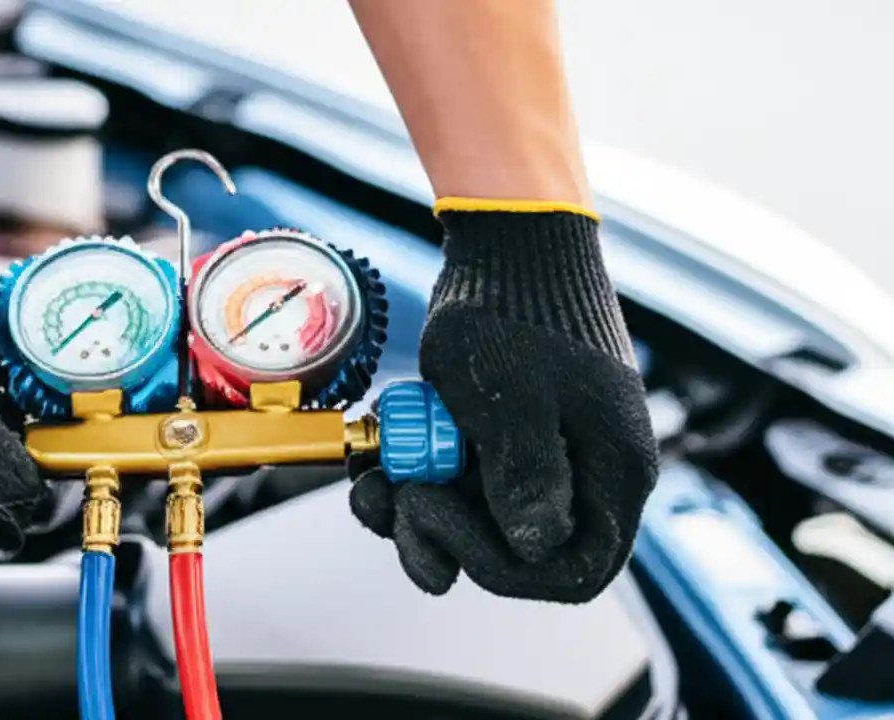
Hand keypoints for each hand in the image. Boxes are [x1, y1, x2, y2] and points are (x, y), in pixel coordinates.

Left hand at [349, 209, 656, 602]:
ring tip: (373, 480)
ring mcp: (547, 455)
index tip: (439, 520)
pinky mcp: (508, 438)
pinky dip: (418, 476)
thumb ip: (526, 476)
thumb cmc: (517, 306)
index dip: (501, 568)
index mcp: (614, 470)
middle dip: (442, 537)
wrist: (509, 237)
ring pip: (479, 520)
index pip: (572, 568)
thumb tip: (535, 550)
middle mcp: (586, 473)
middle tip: (396, 499)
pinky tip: (380, 457)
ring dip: (416, 509)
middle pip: (517, 552)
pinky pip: (464, 482)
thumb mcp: (515, 395)